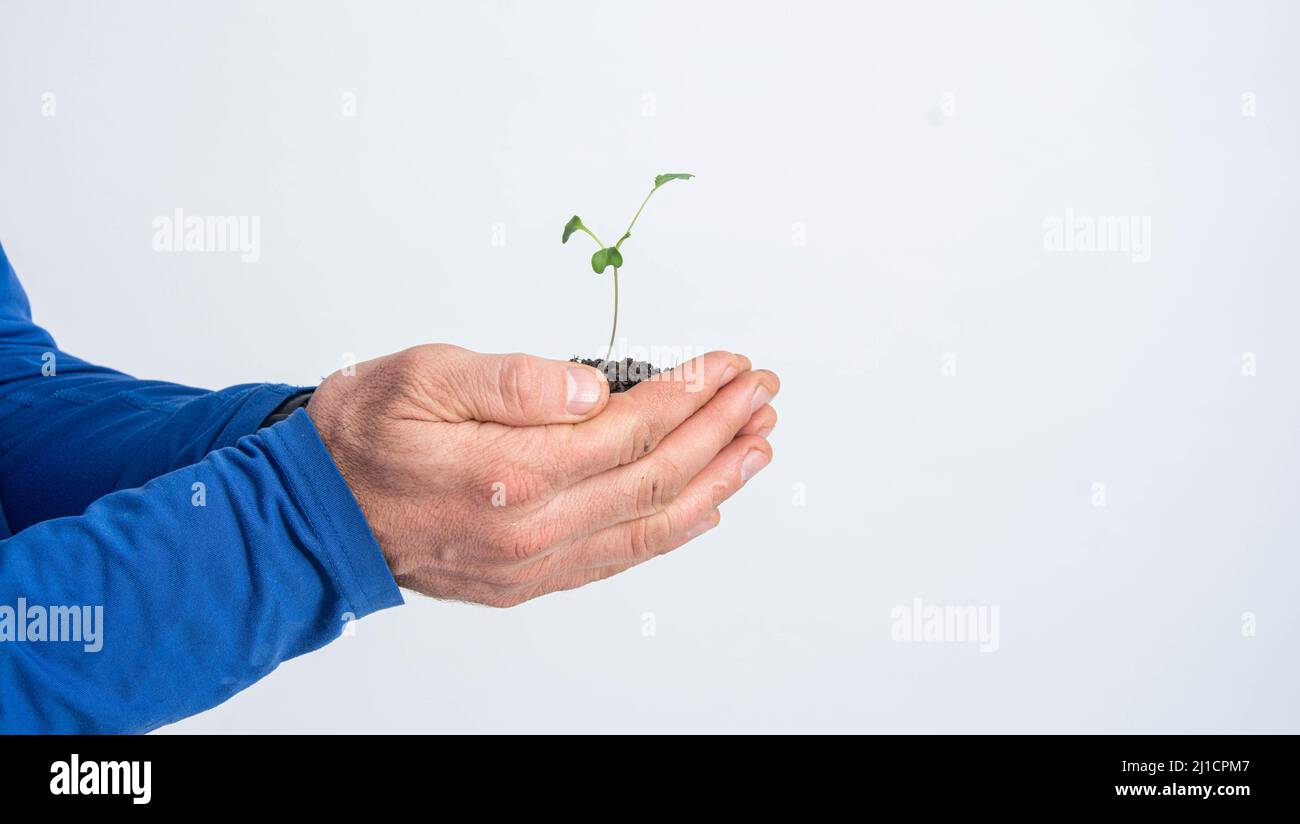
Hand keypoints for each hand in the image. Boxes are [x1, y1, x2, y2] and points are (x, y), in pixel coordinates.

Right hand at [306, 344, 778, 605]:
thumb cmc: (360, 435)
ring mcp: (531, 564)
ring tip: (757, 443)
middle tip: (762, 394)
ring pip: (648, 524)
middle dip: (719, 430)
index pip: (630, 430)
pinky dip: (670, 531)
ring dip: (714, 480)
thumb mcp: (424, 375)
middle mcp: (529, 531)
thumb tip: (592, 388)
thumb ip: (514, 382)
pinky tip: (704, 506)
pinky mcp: (527, 580)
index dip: (688, 393)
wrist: (313, 512)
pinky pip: (617, 558)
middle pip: (654, 477)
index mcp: (508, 473)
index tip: (726, 363)